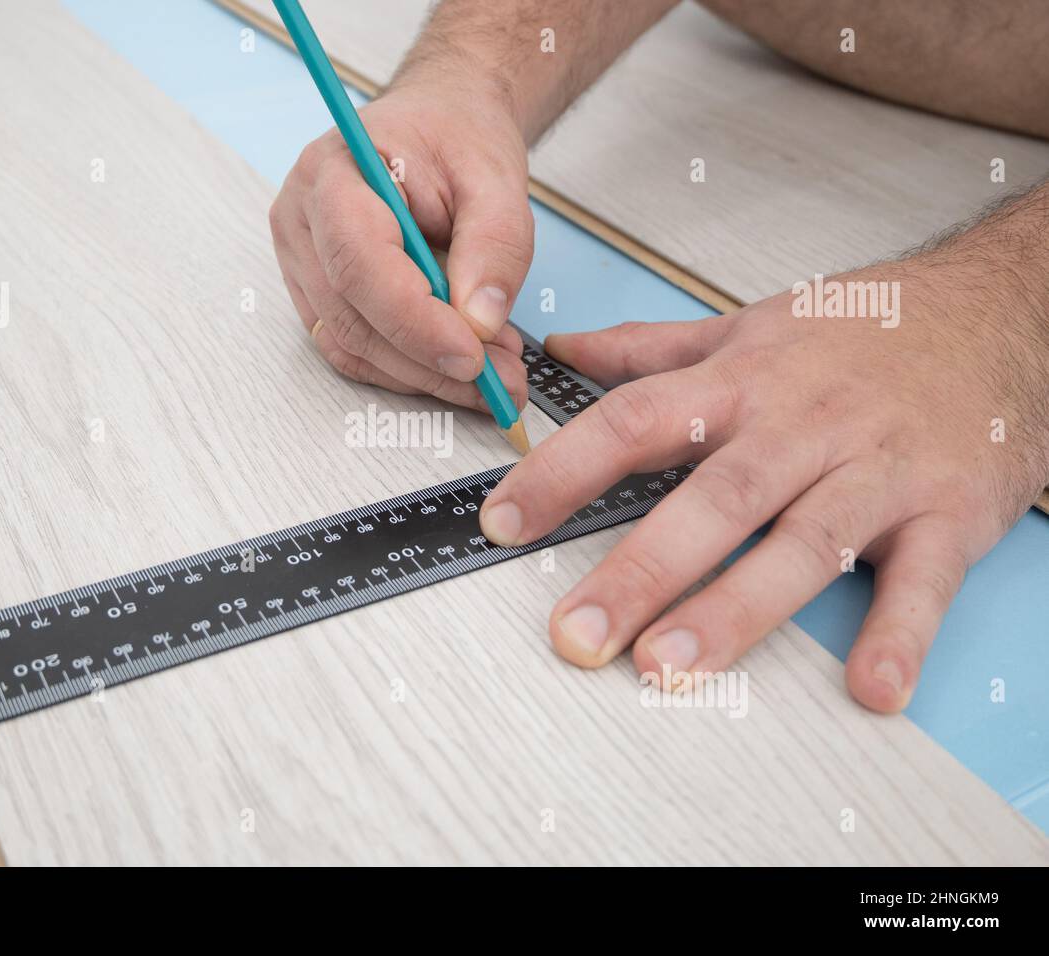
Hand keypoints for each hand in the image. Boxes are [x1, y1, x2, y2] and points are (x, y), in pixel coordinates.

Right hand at [270, 85, 534, 412]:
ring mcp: (301, 261)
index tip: (473, 355)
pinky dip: (408, 368)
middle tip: (501, 379)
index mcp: (333, 173)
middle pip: (353, 316)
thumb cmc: (456, 136)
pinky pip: (353, 349)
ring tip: (493, 370)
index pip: (359, 263)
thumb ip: (495, 246)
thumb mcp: (496, 177)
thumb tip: (480, 322)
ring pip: (351, 344)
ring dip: (424, 373)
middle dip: (430, 360)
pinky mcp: (317, 293)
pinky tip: (457, 363)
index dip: (414, 320)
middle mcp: (302, 220)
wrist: (436, 124)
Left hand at [479, 256, 1048, 711]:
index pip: (633, 422)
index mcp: (743, 382)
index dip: (562, 472)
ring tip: (672, 667)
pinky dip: (900, 631)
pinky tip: (870, 685)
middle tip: (577, 634)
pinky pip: (924, 577)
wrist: (1004, 310)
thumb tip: (565, 350)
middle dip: (639, 569)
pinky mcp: (949, 512)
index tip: (503, 522)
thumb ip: (653, 347)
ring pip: (802, 543)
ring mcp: (877, 470)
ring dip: (736, 608)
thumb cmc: (868, 328)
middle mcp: (802, 426)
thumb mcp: (752, 324)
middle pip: (713, 499)